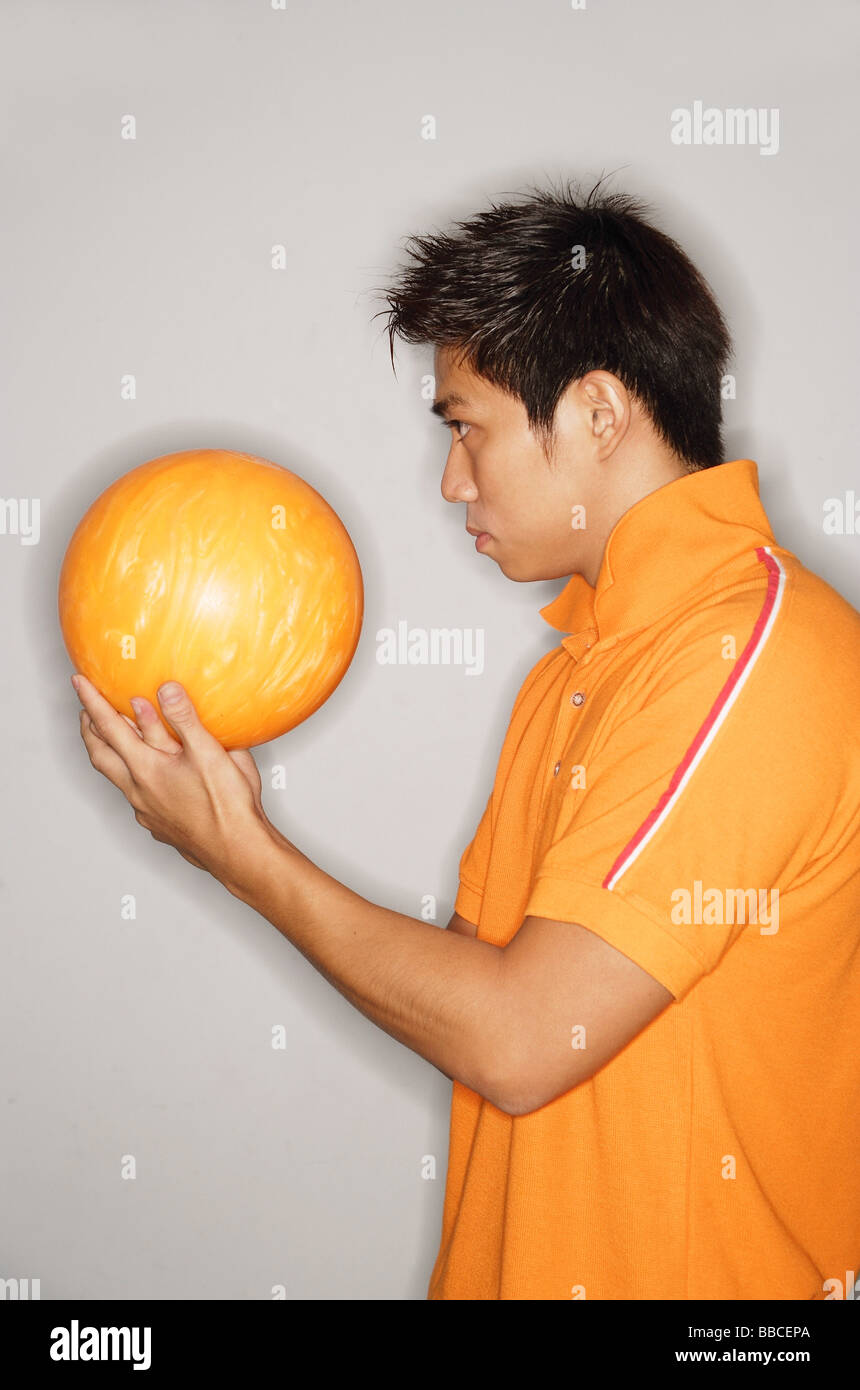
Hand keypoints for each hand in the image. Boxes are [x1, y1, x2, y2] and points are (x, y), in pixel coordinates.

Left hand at [73, 673, 280, 892]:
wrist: (237, 852)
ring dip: (109, 753)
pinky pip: (134, 795)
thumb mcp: (209, 753)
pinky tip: (147, 775)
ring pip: (116, 776)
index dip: (92, 701)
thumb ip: (185, 719)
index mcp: (146, 770)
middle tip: (86, 711)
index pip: (109, 727)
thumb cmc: (227, 807)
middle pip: (100, 755)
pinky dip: (131, 776)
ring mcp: (146, 811)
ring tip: (114, 739)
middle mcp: (138, 791)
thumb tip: (166, 691)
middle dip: (89, 729)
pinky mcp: (159, 824)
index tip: (79, 683)